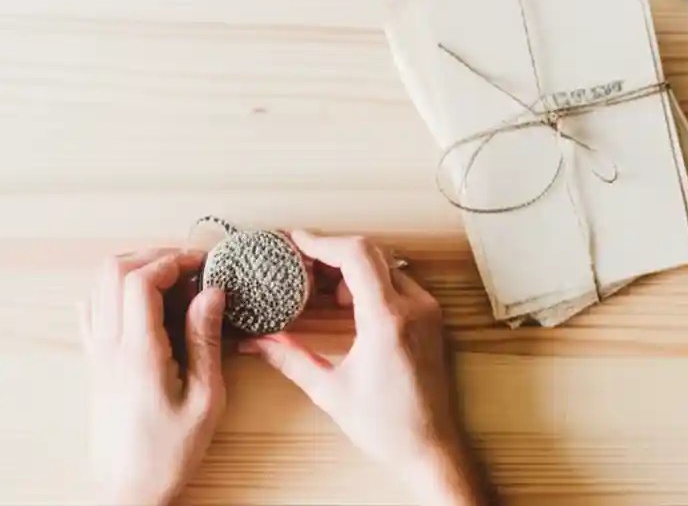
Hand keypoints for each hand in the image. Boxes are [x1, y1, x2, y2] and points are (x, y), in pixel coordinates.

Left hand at [78, 249, 225, 505]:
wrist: (128, 491)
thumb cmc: (168, 453)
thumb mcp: (205, 399)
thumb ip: (205, 339)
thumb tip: (211, 292)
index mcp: (138, 353)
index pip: (142, 280)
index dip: (173, 260)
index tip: (203, 264)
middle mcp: (110, 347)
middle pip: (114, 270)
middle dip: (154, 256)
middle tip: (189, 266)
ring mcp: (96, 353)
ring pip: (100, 285)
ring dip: (135, 270)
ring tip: (172, 282)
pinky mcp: (94, 364)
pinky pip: (92, 311)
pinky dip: (114, 293)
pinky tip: (139, 302)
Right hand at [241, 232, 489, 505]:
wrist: (432, 448)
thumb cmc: (387, 426)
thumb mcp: (330, 392)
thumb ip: (290, 359)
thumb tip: (256, 342)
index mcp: (387, 320)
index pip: (355, 256)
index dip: (321, 242)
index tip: (293, 240)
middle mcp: (413, 307)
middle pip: (369, 252)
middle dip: (330, 251)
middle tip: (298, 260)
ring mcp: (426, 310)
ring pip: (384, 263)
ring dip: (350, 265)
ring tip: (316, 284)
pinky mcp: (430, 318)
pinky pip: (397, 281)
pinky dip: (368, 280)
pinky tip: (345, 300)